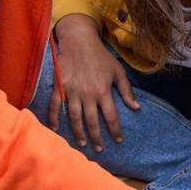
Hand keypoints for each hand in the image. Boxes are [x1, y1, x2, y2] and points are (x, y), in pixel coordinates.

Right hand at [50, 14, 138, 151]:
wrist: (79, 40)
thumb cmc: (100, 56)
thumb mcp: (118, 71)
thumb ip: (126, 91)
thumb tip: (136, 107)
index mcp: (103, 91)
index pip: (111, 117)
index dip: (115, 130)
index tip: (118, 140)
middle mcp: (87, 94)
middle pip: (92, 122)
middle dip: (97, 137)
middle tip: (99, 149)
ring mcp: (72, 91)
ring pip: (75, 117)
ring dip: (78, 133)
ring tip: (82, 144)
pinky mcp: (59, 86)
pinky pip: (55, 105)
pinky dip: (54, 118)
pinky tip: (55, 129)